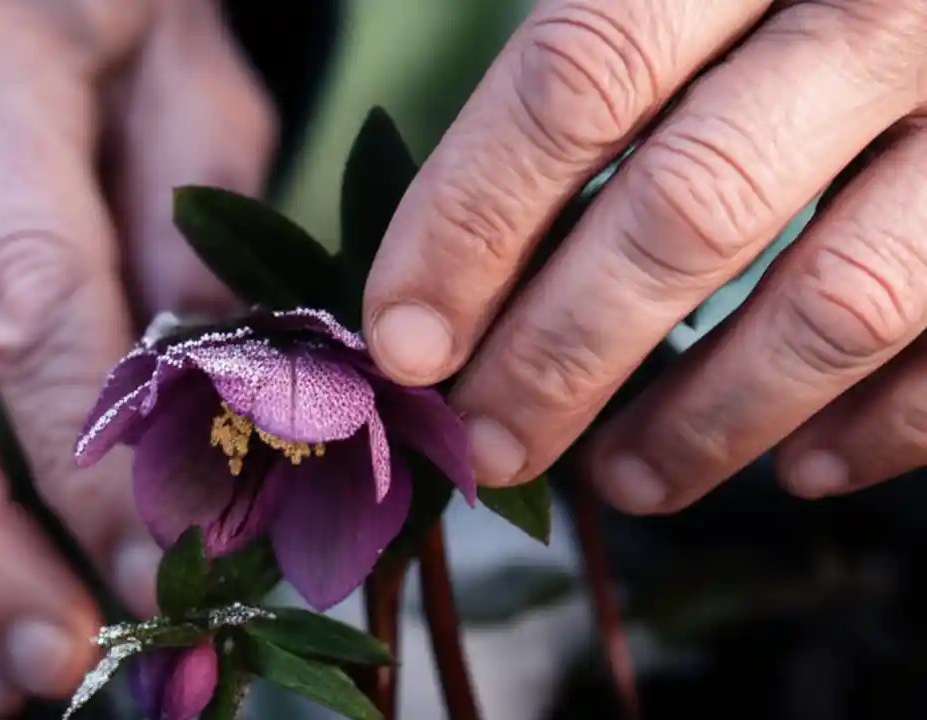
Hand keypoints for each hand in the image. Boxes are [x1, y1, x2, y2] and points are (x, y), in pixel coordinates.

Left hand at [361, 0, 926, 512]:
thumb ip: (593, 68)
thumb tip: (451, 263)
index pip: (576, 83)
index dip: (471, 222)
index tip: (404, 341)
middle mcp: (881, 13)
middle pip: (687, 210)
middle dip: (563, 353)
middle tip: (488, 441)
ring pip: (834, 301)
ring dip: (707, 418)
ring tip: (620, 481)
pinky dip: (875, 428)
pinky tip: (797, 471)